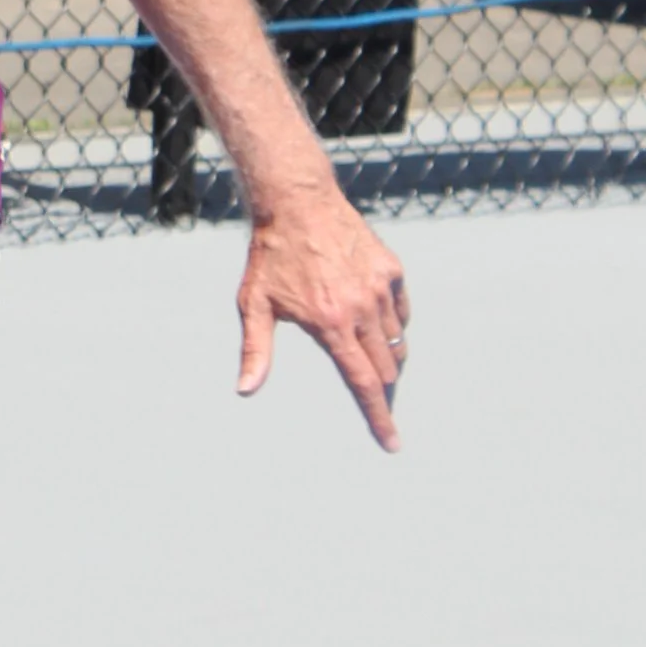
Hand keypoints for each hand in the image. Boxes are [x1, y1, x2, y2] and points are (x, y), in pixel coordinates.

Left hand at [235, 190, 409, 450]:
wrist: (298, 202)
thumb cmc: (271, 256)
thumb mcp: (254, 304)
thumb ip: (255, 350)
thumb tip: (245, 391)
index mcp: (330, 324)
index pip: (362, 384)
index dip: (378, 418)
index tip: (391, 444)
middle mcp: (361, 309)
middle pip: (385, 369)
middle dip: (381, 391)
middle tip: (372, 398)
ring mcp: (380, 288)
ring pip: (396, 342)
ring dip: (386, 359)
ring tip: (362, 352)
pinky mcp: (391, 270)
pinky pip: (400, 313)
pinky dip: (392, 326)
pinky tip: (371, 321)